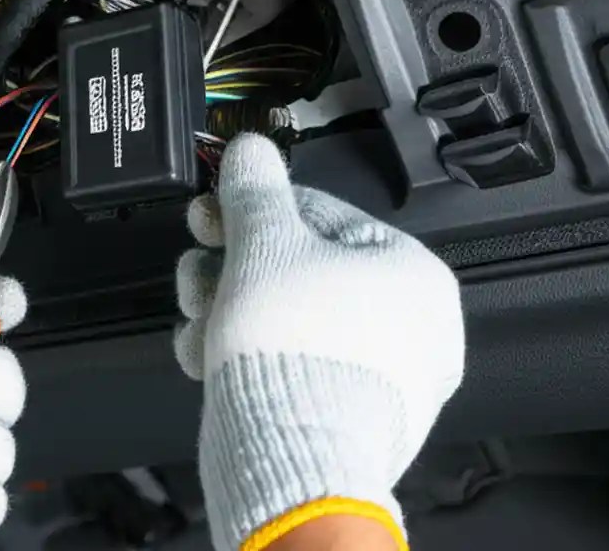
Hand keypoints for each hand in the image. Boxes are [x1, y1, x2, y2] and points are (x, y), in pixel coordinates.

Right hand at [174, 134, 463, 550]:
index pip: (320, 215)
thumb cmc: (296, 349)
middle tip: (197, 271)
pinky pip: (289, 367)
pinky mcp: (344, 416)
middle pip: (298, 270)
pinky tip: (208, 355)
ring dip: (227, 312)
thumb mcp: (265, 246)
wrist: (292, 457)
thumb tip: (249, 150)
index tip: (209, 214)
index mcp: (410, 272)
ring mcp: (379, 377)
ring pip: (287, 321)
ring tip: (199, 318)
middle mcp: (408, 325)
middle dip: (231, 269)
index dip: (251, 211)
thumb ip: (254, 192)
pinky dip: (245, 357)